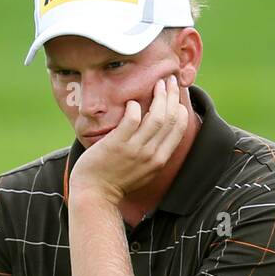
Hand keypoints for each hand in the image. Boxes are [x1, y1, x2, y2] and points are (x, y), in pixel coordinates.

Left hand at [69, 74, 187, 203]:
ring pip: (155, 117)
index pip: (179, 128)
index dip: (180, 108)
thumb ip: (153, 153)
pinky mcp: (117, 144)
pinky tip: (131, 101)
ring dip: (159, 96)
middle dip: (172, 96)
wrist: (94, 195)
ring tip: (157, 84)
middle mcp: (151, 154)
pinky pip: (131, 119)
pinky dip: (134, 107)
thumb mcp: (143, 171)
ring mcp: (134, 149)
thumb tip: (159, 133)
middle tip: (170, 80)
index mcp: (160, 160)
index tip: (176, 95)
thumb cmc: (115, 181)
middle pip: (170, 118)